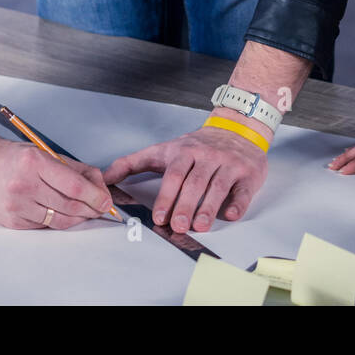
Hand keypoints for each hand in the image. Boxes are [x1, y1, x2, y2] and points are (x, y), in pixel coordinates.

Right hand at [0, 135, 114, 229]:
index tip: (106, 201)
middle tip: (100, 208)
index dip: (95, 196)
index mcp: (34, 163)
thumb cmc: (11, 158)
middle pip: (69, 205)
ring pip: (58, 220)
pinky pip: (43, 226)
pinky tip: (61, 213)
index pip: (74, 186)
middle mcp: (23, 185)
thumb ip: (73, 169)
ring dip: (77, 218)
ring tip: (85, 212)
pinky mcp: (11, 221)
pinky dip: (57, 221)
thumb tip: (98, 185)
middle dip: (90, 209)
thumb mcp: (43, 153)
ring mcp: (16, 206)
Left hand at [104, 124, 266, 232]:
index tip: (159, 215)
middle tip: (178, 225)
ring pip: (218, 187)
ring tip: (200, 226)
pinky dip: (238, 203)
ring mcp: (229, 164)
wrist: (236, 128)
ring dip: (208, 208)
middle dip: (185, 205)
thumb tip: (105, 177)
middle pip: (195, 183)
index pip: (174, 174)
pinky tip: (230, 214)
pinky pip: (243, 190)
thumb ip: (133, 163)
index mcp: (185, 151)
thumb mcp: (163, 149)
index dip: (166, 196)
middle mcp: (208, 156)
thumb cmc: (197, 145)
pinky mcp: (248, 173)